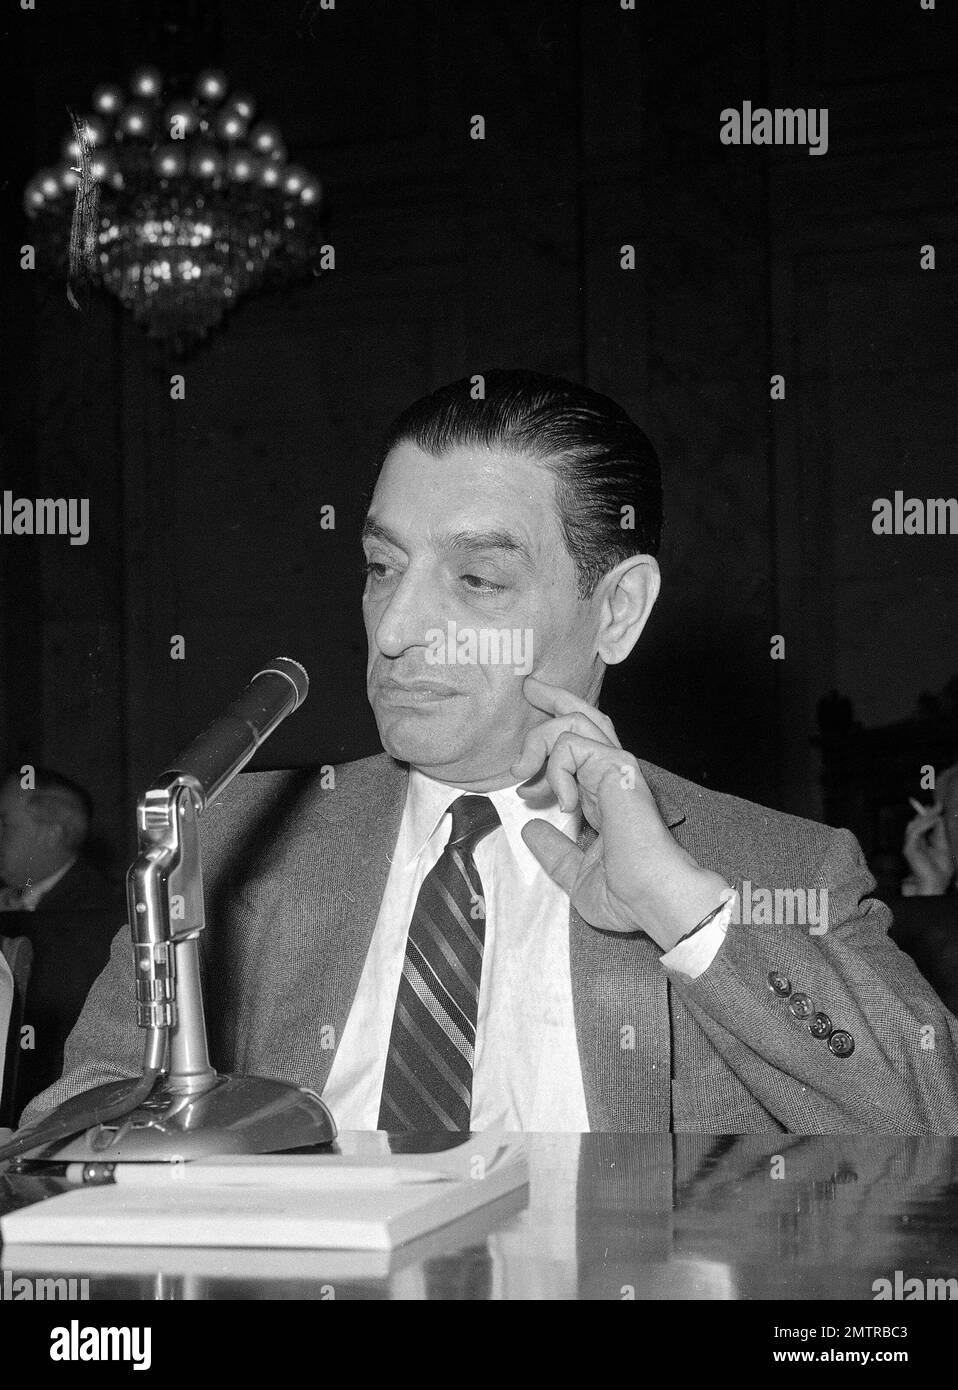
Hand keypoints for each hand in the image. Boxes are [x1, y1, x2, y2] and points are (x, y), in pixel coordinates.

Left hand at [511, 676, 730, 951]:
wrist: (656, 900)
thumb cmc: (630, 897)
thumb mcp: (576, 874)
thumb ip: (555, 851)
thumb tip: (530, 829)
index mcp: (607, 797)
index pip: (582, 751)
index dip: (546, 754)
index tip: (522, 781)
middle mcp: (614, 777)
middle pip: (586, 718)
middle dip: (554, 699)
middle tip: (529, 689)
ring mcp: (618, 769)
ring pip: (575, 722)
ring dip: (540, 739)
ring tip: (522, 770)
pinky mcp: (618, 768)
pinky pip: (571, 745)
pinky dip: (555, 767)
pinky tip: (560, 799)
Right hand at [903, 798, 954, 896]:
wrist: (934, 886)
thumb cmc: (938, 873)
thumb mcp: (943, 848)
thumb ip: (939, 834)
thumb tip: (938, 818)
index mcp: (922, 843)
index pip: (922, 825)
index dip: (929, 814)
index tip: (938, 805)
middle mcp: (914, 843)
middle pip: (917, 823)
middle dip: (927, 812)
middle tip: (937, 805)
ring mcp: (910, 846)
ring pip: (914, 825)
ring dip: (926, 816)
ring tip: (936, 811)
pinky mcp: (909, 849)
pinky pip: (915, 832)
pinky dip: (924, 824)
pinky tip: (933, 820)